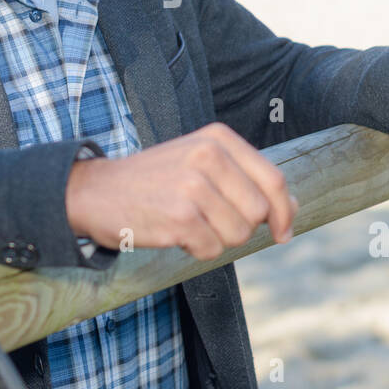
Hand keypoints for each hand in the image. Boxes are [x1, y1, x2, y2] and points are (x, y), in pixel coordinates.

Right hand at [66, 122, 298, 261]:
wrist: (94, 190)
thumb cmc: (154, 180)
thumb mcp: (200, 163)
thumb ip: (247, 180)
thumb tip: (294, 208)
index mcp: (217, 138)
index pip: (274, 180)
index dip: (284, 212)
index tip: (281, 231)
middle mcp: (208, 156)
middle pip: (258, 212)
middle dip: (241, 227)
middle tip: (210, 221)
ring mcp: (193, 186)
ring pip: (237, 234)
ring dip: (216, 239)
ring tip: (188, 223)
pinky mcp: (179, 217)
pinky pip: (211, 250)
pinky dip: (196, 250)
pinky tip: (174, 232)